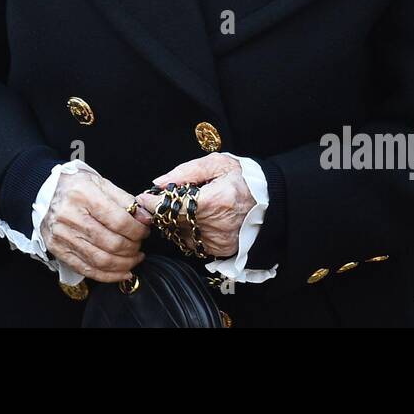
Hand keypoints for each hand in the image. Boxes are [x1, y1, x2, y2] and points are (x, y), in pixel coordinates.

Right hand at [40, 168, 150, 282]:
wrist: (44, 191)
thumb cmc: (75, 186)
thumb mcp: (101, 183)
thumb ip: (125, 200)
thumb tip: (145, 218)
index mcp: (83, 195)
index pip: (119, 221)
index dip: (137, 230)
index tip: (144, 230)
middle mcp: (70, 216)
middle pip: (111, 243)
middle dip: (133, 248)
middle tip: (140, 244)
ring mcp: (62, 236)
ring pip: (101, 260)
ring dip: (124, 264)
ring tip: (134, 258)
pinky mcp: (58, 250)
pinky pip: (87, 270)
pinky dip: (108, 275)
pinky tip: (122, 272)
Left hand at [136, 153, 254, 258]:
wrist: (270, 201)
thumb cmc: (243, 179)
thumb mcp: (217, 164)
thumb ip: (186, 171)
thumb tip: (159, 182)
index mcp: (216, 200)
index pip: (174, 206)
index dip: (154, 203)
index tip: (143, 197)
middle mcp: (217, 224)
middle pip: (174, 222)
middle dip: (161, 211)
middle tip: (157, 201)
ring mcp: (219, 240)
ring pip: (181, 234)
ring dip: (173, 223)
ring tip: (179, 208)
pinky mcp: (221, 250)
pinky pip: (192, 243)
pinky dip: (187, 232)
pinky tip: (193, 220)